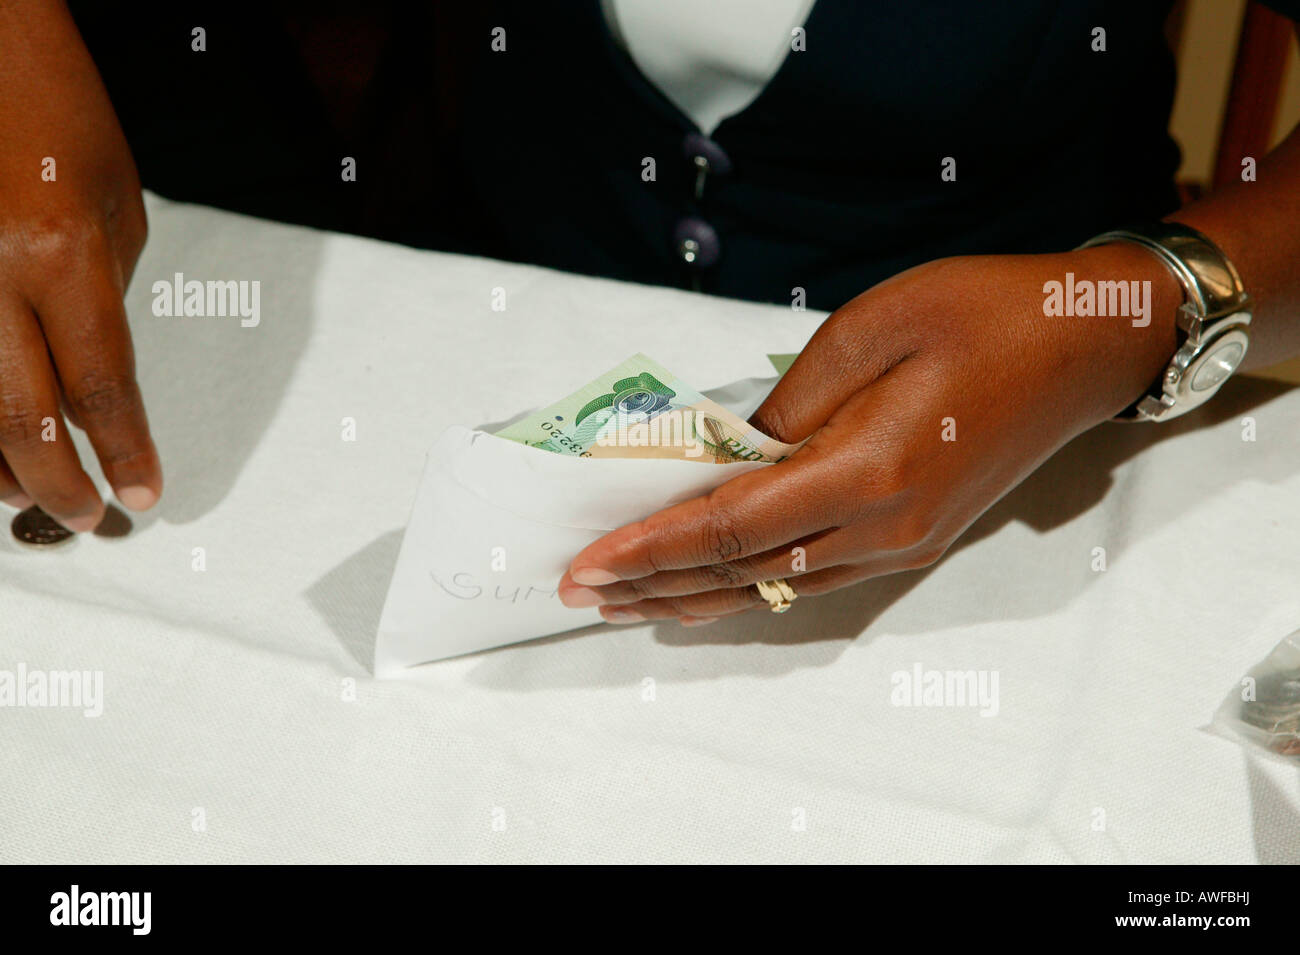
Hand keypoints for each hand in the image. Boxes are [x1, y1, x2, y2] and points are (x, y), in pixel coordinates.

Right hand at [0, 0, 158, 529]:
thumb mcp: (118, 203)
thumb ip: (106, 294)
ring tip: (26, 496)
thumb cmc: (56, 111)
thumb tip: (93, 377)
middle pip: (17, 414)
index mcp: (61, 251)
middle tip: (86, 519)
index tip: (143, 494)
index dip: (122, 449)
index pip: (101, 383)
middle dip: (55, 481)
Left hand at [558, 246, 1181, 625]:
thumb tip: (726, 452)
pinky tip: (710, 589)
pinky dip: (747, 587)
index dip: (649, 548)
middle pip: (742, 573)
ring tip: (624, 602)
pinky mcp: (912, 540)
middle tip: (578, 593)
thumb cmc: (981, 314)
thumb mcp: (868, 329)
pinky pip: (810, 579)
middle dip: (652, 583)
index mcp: (867, 472)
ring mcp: (901, 545)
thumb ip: (787, 404)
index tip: (586, 563)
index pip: (728, 527)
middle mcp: (883, 529)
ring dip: (692, 594)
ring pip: (773, 588)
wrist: (1085, 343)